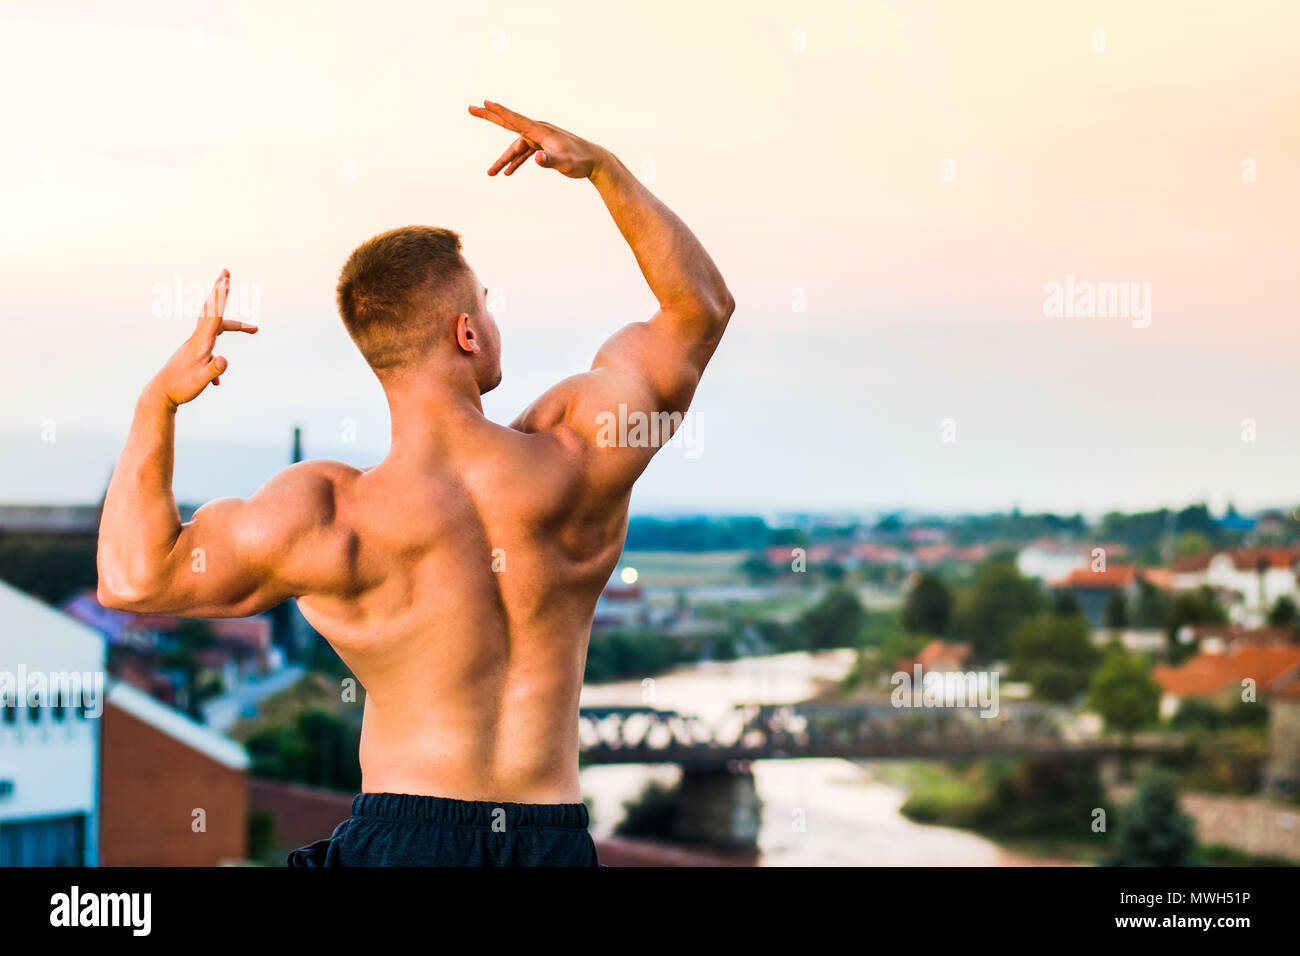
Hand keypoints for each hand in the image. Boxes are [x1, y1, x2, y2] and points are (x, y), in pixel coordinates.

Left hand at [150, 269, 257, 408]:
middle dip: (220, 293)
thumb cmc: (181, 388)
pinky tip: (217, 380)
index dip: (220, 298)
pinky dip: (220, 350)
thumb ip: (214, 370)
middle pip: (212, 311)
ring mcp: (194, 344)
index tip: (225, 279)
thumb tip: (225, 360)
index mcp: (201, 342)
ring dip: (230, 321)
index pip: (213, 315)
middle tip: (226, 273)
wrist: (160, 395)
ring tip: (250, 328)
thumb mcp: (200, 382)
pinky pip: (211, 342)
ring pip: (213, 325)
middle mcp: (197, 339)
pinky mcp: (193, 352)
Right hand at [468, 100, 606, 178]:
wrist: (595, 162)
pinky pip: (525, 154)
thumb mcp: (565, 163)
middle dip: (490, 117)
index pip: (515, 119)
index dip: (499, 111)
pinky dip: (516, 162)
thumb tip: (538, 159)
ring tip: (490, 173)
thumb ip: (551, 161)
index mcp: (540, 131)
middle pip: (509, 124)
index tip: (485, 102)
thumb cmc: (581, 161)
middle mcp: (538, 131)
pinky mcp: (544, 147)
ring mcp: (541, 139)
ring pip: (516, 148)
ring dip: (504, 160)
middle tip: (471, 108)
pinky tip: (508, 173)